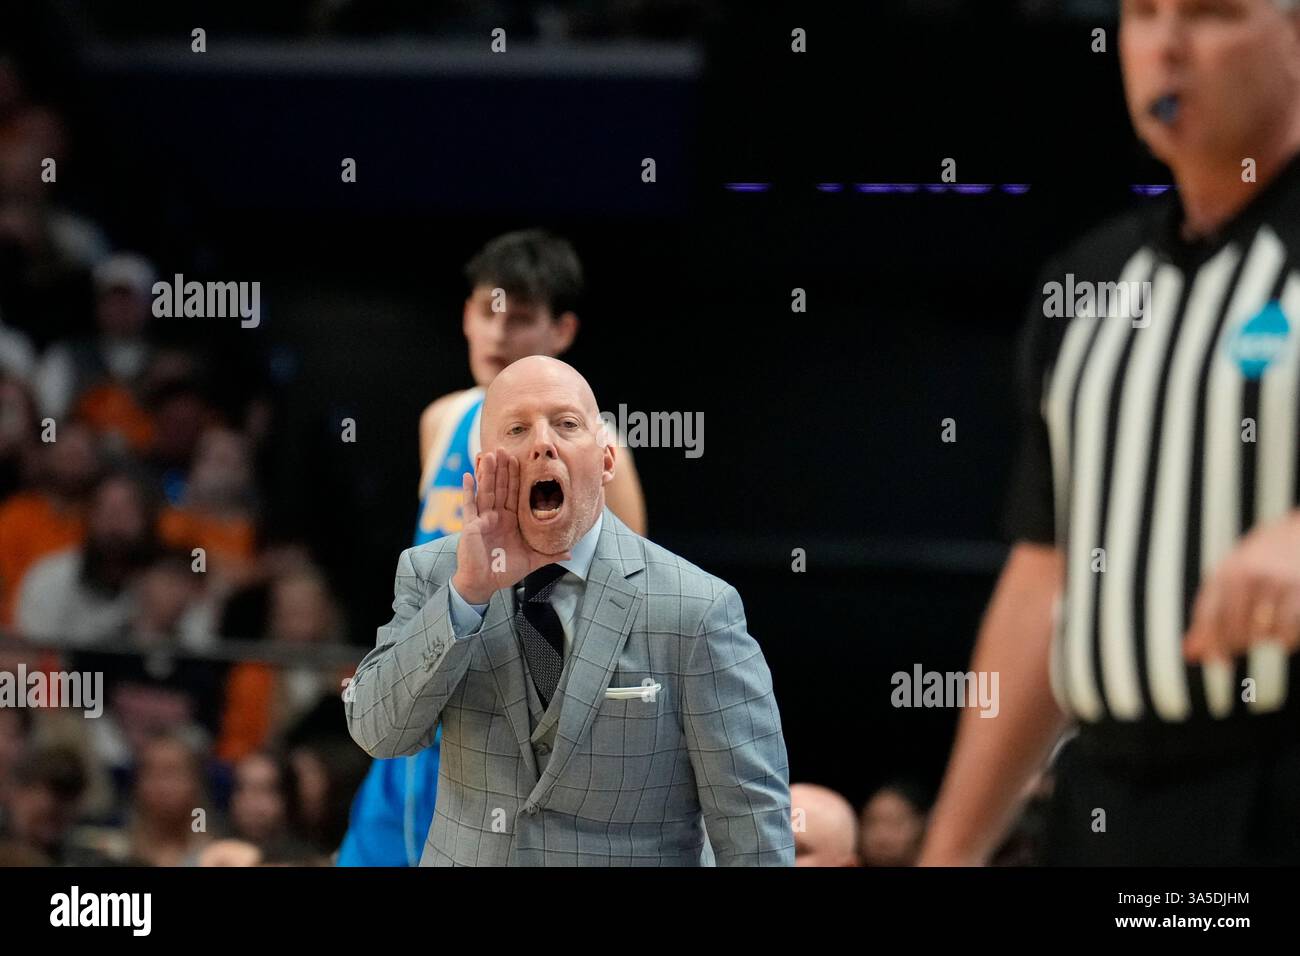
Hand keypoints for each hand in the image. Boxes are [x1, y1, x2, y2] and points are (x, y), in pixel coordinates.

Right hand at [452, 448, 570, 603]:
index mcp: (511, 520)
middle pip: (500, 487)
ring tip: (487, 455)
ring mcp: (482, 519)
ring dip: (486, 473)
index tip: (519, 459)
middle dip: (501, 469)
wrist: (484, 584)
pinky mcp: (470, 526)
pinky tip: (467, 475)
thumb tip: (570, 552)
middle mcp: (496, 516)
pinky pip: (469, 505)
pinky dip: (468, 491)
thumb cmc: (505, 571)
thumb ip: (549, 555)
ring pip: (485, 491)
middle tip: (503, 448)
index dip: (516, 477)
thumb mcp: (531, 561)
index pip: (514, 494)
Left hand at [1184, 512, 1299, 663]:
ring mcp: (1278, 582)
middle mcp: (1249, 575)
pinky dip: (1287, 639)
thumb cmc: (1262, 560)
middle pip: (1235, 628)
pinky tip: (1285, 634)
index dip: (1210, 643)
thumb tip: (1190, 654)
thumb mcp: (1231, 576)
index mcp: (1227, 571)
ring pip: (1264, 633)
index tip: (1217, 662)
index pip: (1211, 615)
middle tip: (1243, 643)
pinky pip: (1289, 630)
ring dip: (1265, 640)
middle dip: (1237, 644)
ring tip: (1268, 630)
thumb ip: (1209, 614)